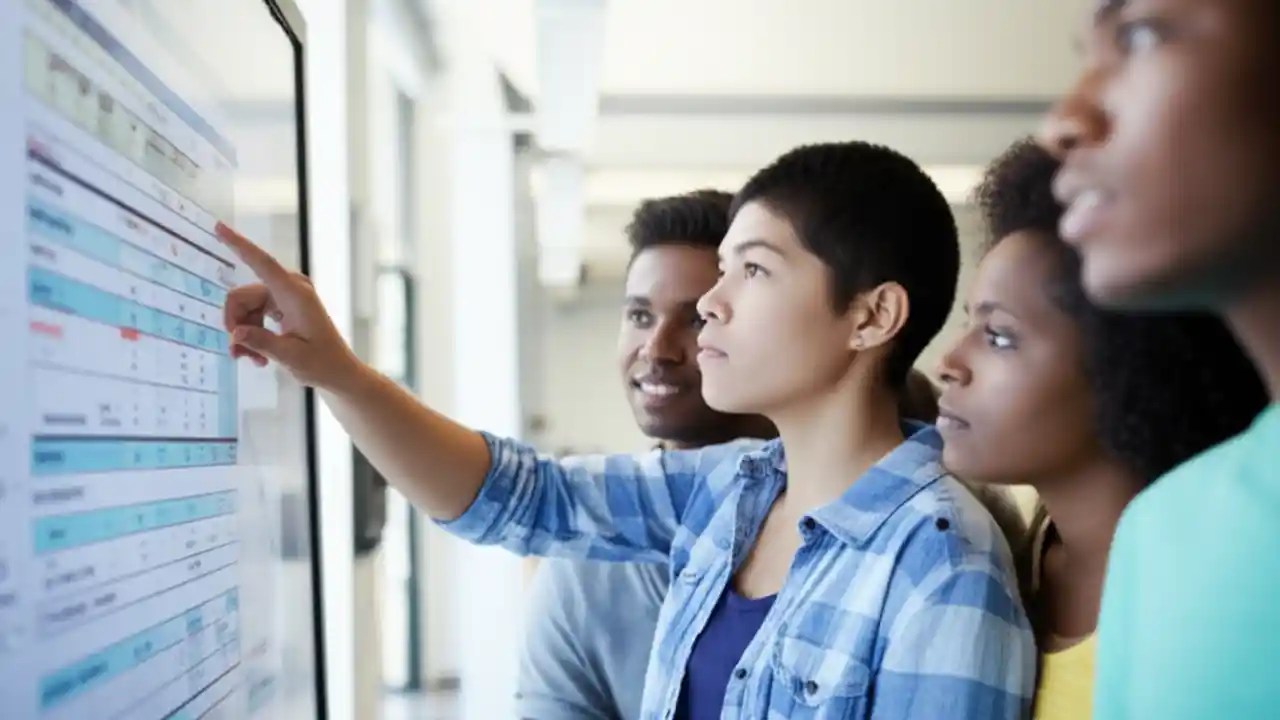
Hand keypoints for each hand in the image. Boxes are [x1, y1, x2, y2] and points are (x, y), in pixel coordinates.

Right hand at [217, 222, 363, 390]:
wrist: (338, 372)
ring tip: (254, 360)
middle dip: (236, 326)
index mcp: (295, 293)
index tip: (218, 226)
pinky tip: (258, 358)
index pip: (262, 262)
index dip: (239, 244)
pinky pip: (253, 313)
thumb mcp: (290, 357)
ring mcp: (286, 295)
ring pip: (244, 309)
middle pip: (241, 297)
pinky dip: (251, 334)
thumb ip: (261, 343)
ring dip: (244, 336)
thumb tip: (235, 333)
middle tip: (240, 356)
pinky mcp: (282, 304)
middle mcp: (290, 288)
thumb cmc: (322, 364)